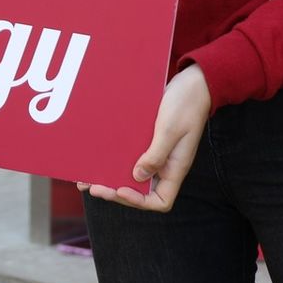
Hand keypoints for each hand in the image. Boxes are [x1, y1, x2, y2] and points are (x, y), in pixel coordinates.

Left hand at [77, 65, 210, 213]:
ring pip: (134, 175)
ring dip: (113, 178)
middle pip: (142, 191)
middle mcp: (166, 165)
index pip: (160, 201)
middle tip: (95, 187)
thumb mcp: (170, 130)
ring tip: (89, 180)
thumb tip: (137, 177)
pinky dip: (117, 160)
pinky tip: (101, 157)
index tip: (121, 190)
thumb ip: (156, 155)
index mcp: (175, 168)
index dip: (139, 201)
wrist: (194, 82)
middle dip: (117, 192)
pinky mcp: (150, 141)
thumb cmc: (186, 104)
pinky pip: (132, 157)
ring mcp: (158, 153)